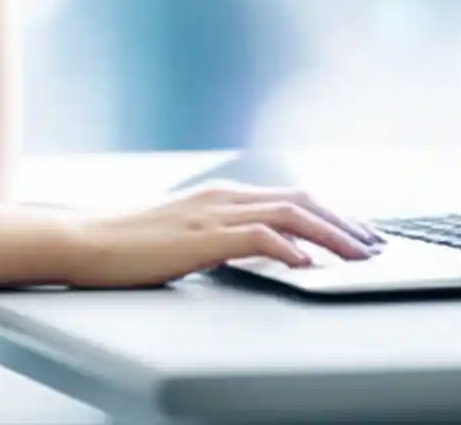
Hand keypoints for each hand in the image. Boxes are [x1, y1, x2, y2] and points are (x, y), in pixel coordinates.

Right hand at [64, 182, 385, 287]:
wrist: (86, 240)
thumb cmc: (130, 244)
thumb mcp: (187, 235)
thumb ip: (223, 237)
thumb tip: (261, 250)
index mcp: (225, 195)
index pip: (293, 198)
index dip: (332, 215)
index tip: (360, 234)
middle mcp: (226, 197)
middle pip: (302, 201)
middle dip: (344, 223)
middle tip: (374, 245)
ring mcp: (214, 214)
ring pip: (289, 215)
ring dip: (330, 235)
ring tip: (357, 256)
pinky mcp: (200, 237)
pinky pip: (256, 238)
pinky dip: (287, 248)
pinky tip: (306, 264)